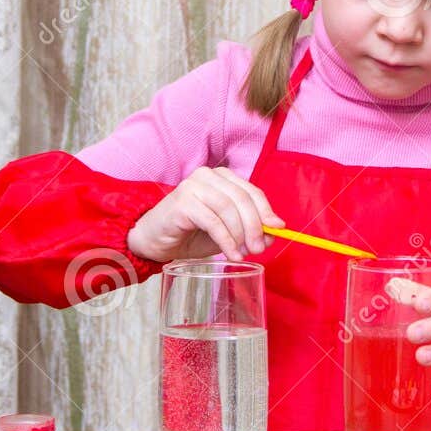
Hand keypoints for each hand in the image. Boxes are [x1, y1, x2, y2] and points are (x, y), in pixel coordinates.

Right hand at [128, 167, 283, 262]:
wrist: (153, 241)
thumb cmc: (189, 234)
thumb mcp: (226, 232)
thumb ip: (248, 229)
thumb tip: (273, 232)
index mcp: (221, 178)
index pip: (251, 191)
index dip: (266, 211)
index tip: (277, 230)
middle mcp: (207, 176)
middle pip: (242, 198)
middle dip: (255, 226)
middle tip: (259, 249)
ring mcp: (193, 187)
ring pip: (228, 209)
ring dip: (240, 234)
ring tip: (243, 254)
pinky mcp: (183, 203)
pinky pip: (213, 221)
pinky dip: (226, 240)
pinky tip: (231, 254)